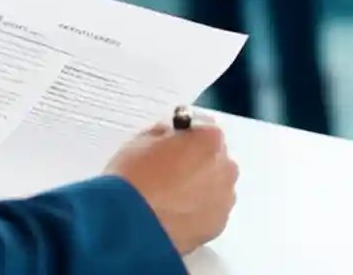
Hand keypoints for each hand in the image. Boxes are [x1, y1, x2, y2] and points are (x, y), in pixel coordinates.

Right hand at [105, 116, 238, 254]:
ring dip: (199, 186)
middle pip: (213, 157)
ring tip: (168, 195)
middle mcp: (223, 168)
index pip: (203, 126)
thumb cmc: (134, 181)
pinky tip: (173, 211)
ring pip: (214, 185)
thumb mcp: (140, 141)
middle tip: (167, 169)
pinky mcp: (217, 225)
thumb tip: (169, 137)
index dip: (185, 132)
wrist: (130, 224)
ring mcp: (223, 198)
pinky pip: (211, 210)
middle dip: (195, 160)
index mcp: (208, 140)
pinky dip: (197, 209)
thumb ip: (165, 133)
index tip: (174, 138)